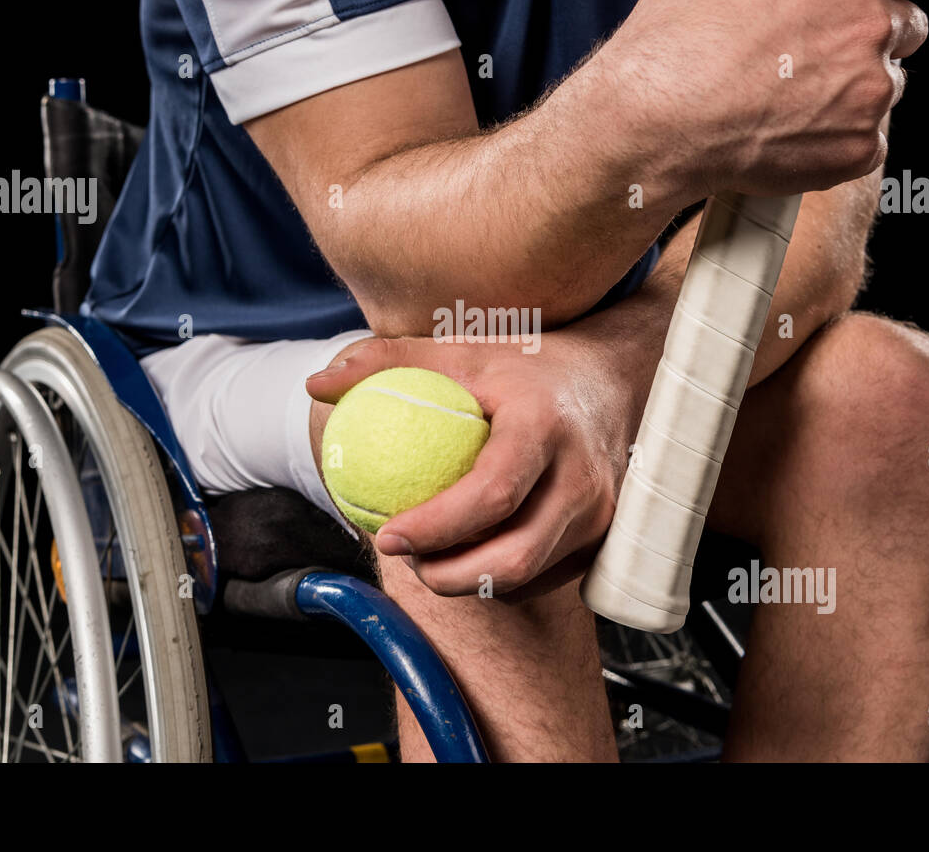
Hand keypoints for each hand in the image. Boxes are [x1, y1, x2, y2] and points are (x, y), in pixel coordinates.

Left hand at [306, 326, 647, 598]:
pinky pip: (542, 576)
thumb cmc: (527, 365)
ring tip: (427, 554)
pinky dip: (497, 577)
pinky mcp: (602, 537)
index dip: (436, 527)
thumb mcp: (460, 349)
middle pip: (513, 556)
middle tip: (402, 557)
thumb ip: (387, 361)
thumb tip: (318, 384)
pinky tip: (467, 551)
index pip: (492, 495)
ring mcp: (599, 513)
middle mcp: (582, 476)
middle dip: (446, 574)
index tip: (388, 535)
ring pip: (526, 576)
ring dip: (468, 580)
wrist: (610, 379)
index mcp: (545, 426)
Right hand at [597, 0, 928, 195]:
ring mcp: (867, 92)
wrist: (656, 124)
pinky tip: (791, 134)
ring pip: (885, 87)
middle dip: (871, 38)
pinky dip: (837, 142)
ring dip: (852, 92)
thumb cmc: (674, 50)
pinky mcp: (857, 149)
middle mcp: (865, 26)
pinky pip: (868, 143)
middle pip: (908, 27)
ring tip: (790, 102)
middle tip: (817, 56)